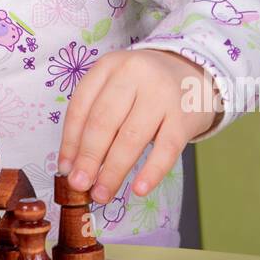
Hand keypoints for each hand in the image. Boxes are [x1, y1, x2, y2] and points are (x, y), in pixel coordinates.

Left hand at [57, 49, 222, 205]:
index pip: (81, 106)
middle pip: (104, 122)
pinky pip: (166, 149)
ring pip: (131, 138)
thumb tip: (73, 165)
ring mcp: (161, 94)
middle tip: (79, 185)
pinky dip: (151, 172)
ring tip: (102, 194)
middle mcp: (134, 74)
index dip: (70, 140)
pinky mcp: (184, 116)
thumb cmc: (145, 87)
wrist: (194, 75)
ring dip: (113, 171)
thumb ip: (94, 116)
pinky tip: (138, 190)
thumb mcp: (116, 87)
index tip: (65, 169)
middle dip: (88, 158)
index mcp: (109, 66)